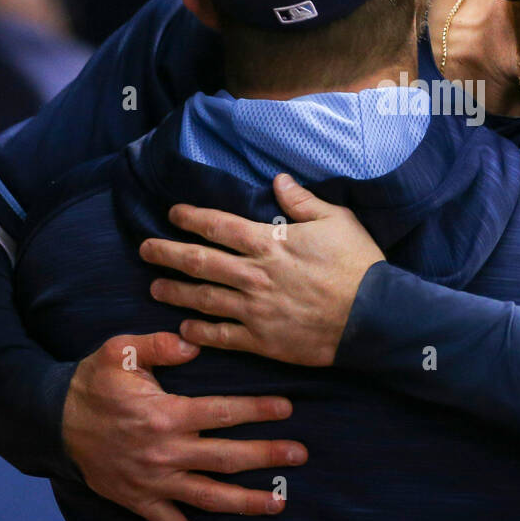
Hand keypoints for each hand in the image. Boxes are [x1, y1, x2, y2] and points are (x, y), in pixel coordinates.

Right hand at [61, 331, 306, 520]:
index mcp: (166, 415)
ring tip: (278, 504)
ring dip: (246, 502)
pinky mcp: (138, 498)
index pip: (222, 413)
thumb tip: (193, 343)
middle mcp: (165, 452)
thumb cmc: (92, 384)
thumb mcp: (119, 352)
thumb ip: (158, 345)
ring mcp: (154, 480)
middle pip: (226, 458)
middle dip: (267, 457)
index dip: (257, 411)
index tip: (287, 409)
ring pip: (208, 496)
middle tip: (299, 455)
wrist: (51, 421)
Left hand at [139, 173, 383, 366]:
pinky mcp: (263, 341)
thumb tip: (278, 179)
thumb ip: (302, 201)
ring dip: (175, 291)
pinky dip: (200, 331)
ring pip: (203, 299)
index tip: (172, 213)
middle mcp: (254, 275)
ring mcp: (255, 310)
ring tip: (154, 287)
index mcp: (269, 243)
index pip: (219, 226)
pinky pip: (222, 336)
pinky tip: (184, 327)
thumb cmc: (358, 265)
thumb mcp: (337, 220)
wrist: (373, 316)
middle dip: (167, 253)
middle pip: (199, 261)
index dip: (192, 218)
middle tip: (145, 248)